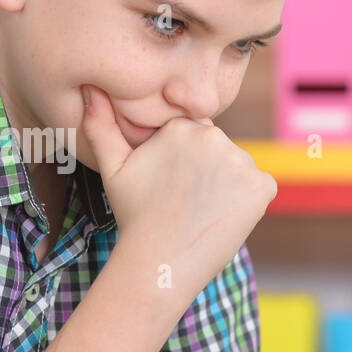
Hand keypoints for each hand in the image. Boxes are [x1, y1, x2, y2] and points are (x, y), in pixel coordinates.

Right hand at [78, 84, 276, 299]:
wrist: (160, 262)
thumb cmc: (135, 216)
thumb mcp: (112, 167)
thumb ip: (100, 124)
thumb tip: (90, 89)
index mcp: (182, 127)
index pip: (195, 133)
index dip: (185, 162)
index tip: (173, 185)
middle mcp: (214, 137)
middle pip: (218, 148)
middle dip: (208, 170)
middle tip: (186, 201)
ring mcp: (241, 162)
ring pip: (239, 167)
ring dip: (228, 185)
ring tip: (202, 210)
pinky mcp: (261, 187)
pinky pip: (261, 187)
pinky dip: (249, 202)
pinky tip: (224, 217)